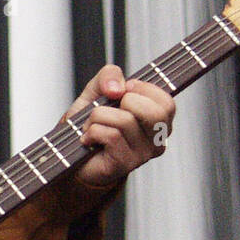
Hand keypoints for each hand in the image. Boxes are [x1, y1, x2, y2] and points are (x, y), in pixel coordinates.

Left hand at [62, 64, 174, 189]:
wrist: (72, 151)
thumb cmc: (92, 122)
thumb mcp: (99, 89)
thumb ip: (110, 75)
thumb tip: (117, 88)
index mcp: (159, 121)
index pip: (167, 103)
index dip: (143, 89)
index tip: (125, 90)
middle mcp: (156, 140)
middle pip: (154, 113)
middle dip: (125, 101)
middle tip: (110, 108)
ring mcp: (142, 155)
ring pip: (126, 121)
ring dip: (99, 116)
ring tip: (93, 125)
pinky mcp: (124, 164)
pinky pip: (111, 136)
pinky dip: (92, 131)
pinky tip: (89, 138)